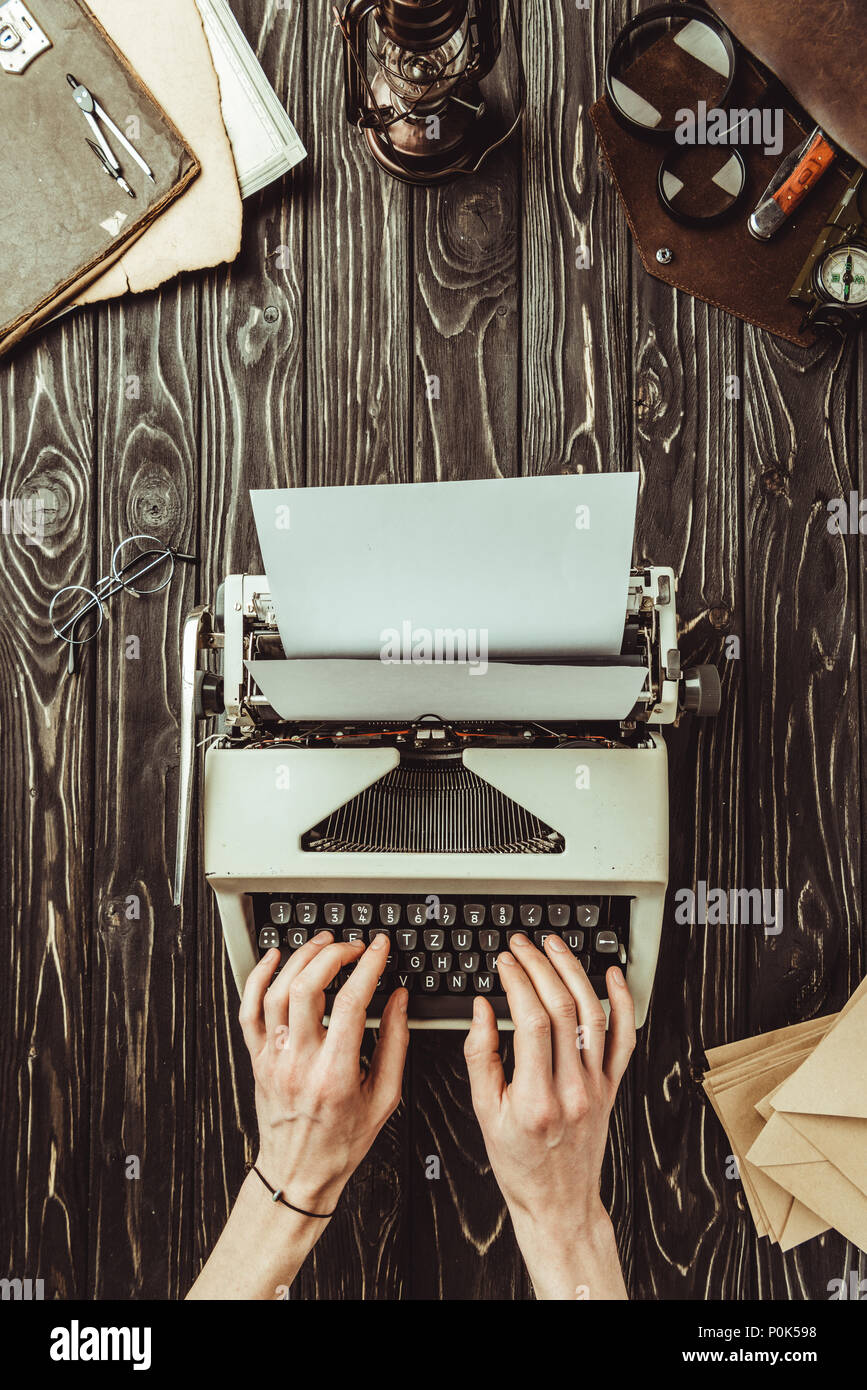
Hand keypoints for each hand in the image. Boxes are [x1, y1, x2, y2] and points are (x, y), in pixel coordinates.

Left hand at [240, 930, 408, 1212]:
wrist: (297, 1173)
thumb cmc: (342, 1142)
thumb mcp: (385, 1098)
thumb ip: (395, 1044)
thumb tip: (400, 1000)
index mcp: (336, 1074)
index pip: (351, 1003)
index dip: (368, 966)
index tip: (379, 949)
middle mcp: (300, 1062)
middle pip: (307, 988)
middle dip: (334, 955)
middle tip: (353, 947)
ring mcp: (273, 1058)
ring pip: (276, 991)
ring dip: (300, 957)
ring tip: (323, 943)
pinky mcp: (257, 1058)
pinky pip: (249, 1009)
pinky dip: (258, 977)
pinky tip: (275, 958)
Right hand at [463, 934, 634, 1298]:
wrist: (558, 1202)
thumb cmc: (519, 1164)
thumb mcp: (483, 1113)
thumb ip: (480, 1057)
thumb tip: (482, 1009)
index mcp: (536, 1097)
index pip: (532, 1020)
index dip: (518, 981)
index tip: (505, 962)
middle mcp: (572, 1089)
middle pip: (563, 1009)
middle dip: (541, 967)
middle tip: (524, 946)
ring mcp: (597, 1087)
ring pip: (593, 1015)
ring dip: (574, 972)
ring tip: (555, 948)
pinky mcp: (612, 1088)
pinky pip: (624, 1039)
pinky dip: (622, 1002)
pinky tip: (612, 976)